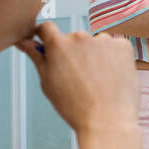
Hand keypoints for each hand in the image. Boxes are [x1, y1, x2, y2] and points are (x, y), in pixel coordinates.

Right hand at [15, 20, 139, 134]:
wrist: (107, 121)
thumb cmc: (75, 107)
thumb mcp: (48, 82)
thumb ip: (37, 57)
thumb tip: (25, 42)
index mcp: (58, 44)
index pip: (46, 28)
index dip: (45, 37)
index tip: (49, 46)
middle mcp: (80, 37)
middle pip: (73, 39)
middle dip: (74, 52)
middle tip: (79, 77)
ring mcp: (103, 40)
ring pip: (95, 43)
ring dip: (95, 54)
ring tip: (98, 81)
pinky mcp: (123, 46)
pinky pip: (114, 47)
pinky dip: (113, 58)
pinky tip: (111, 77)